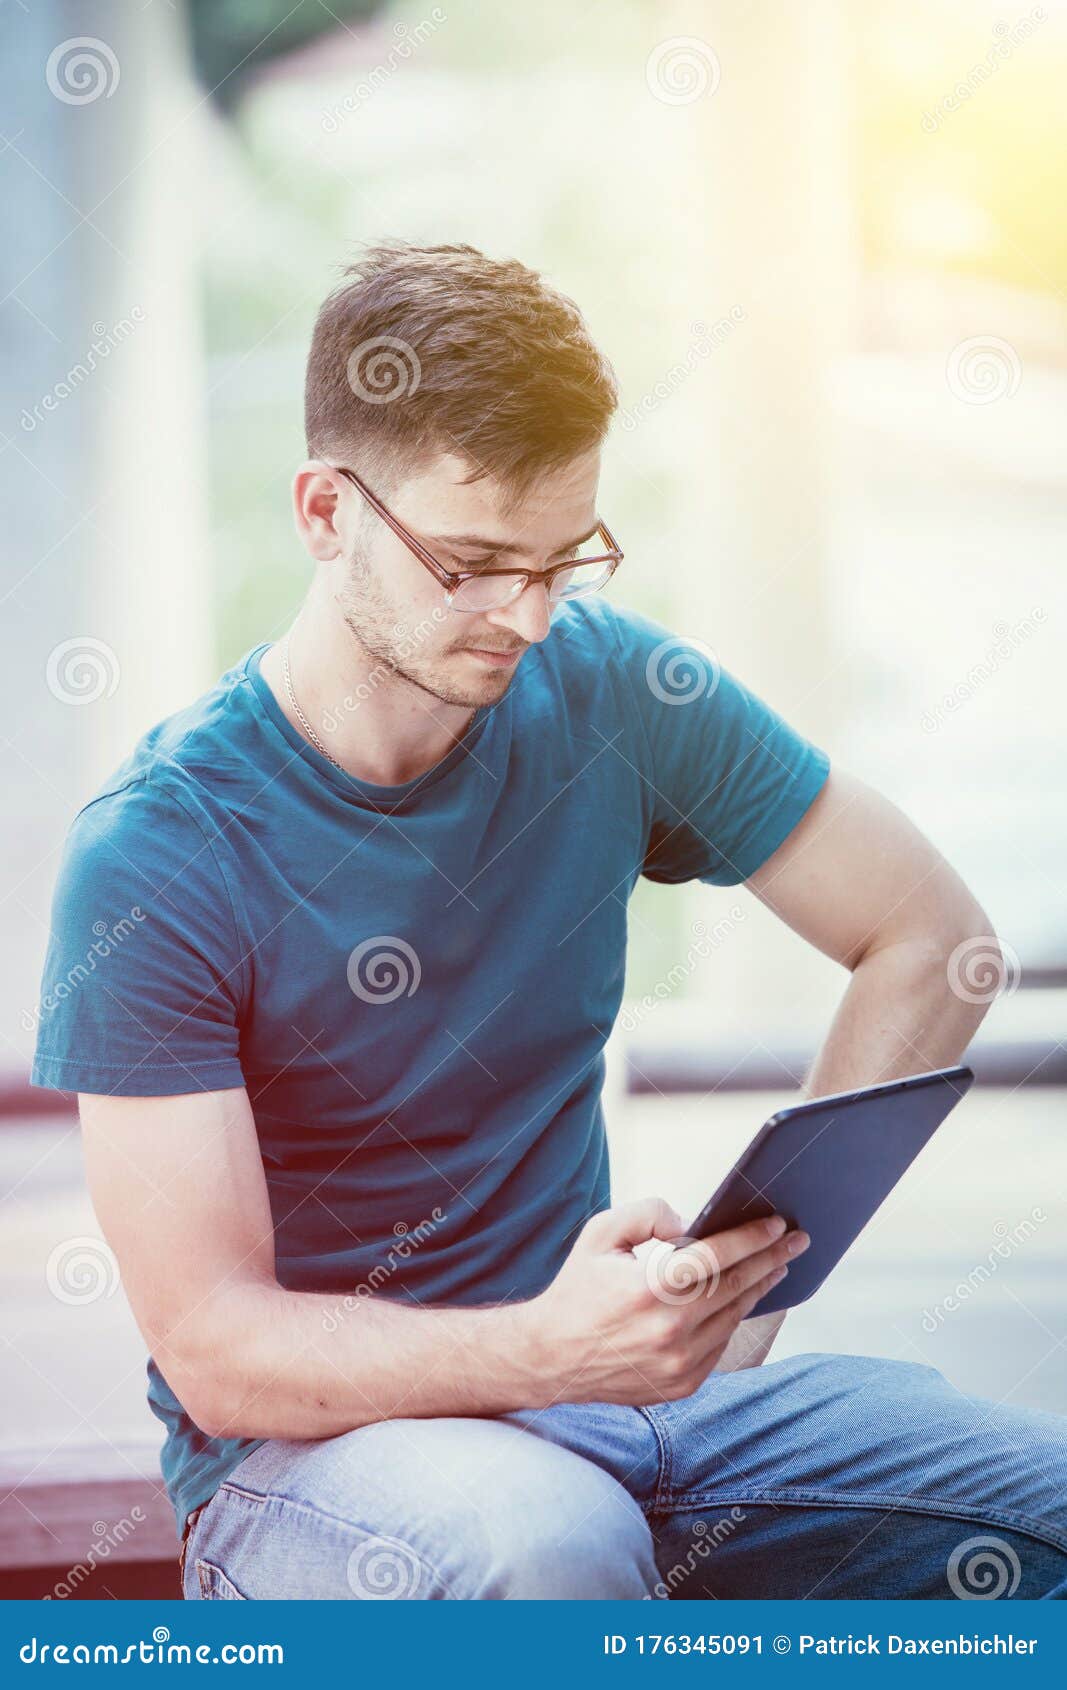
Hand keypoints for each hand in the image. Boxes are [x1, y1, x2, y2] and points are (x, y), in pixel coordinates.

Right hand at [523, 1198, 809, 1406]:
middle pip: (736, 1286)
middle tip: (798, 1240)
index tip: (778, 1224)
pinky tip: (742, 1297)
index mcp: (650, 1288)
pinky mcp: (682, 1383)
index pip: (717, 1256)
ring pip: (733, 1316)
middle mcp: (669, 1329)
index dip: (752, 1238)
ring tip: (776, 1266)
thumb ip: (648, 1215)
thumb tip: (692, 1224)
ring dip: (759, 1288)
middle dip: (771, 1259)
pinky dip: (733, 1317)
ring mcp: (678, 1362)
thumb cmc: (578, 1289)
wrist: (551, 1357)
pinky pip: (720, 1343)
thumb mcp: (601, 1234)